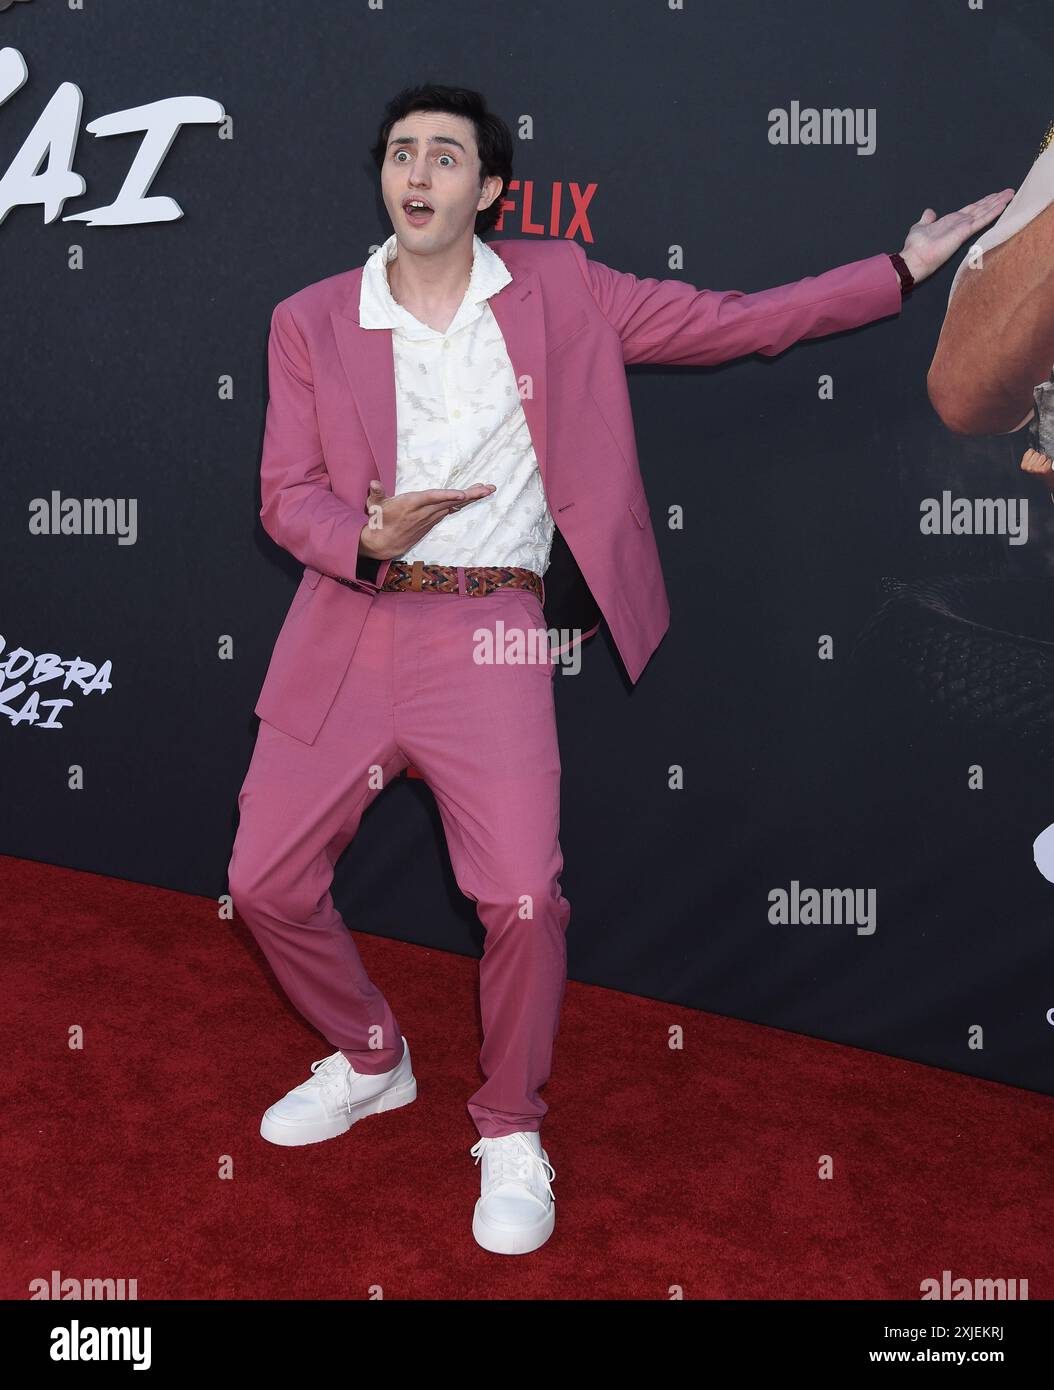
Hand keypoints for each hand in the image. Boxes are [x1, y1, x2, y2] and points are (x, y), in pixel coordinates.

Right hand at [358, 478, 495, 559]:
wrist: (383, 544)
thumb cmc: (378, 521)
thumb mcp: (374, 505)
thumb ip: (376, 492)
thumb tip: (374, 483)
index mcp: (411, 504)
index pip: (432, 498)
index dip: (448, 496)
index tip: (463, 495)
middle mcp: (423, 512)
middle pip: (450, 501)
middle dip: (470, 495)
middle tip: (489, 488)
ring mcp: (429, 518)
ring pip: (452, 505)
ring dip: (470, 498)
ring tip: (486, 490)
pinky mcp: (430, 522)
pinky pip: (448, 510)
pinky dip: (459, 503)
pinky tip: (471, 497)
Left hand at [897, 188, 1014, 283]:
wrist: (913, 259)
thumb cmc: (916, 246)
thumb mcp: (921, 227)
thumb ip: (927, 219)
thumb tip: (930, 212)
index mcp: (952, 222)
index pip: (971, 209)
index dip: (983, 202)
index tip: (995, 195)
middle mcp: (960, 224)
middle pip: (981, 209)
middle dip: (995, 201)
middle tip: (1009, 192)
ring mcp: (963, 229)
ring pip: (984, 213)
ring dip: (997, 204)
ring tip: (1010, 195)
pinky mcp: (964, 233)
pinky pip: (980, 221)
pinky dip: (992, 213)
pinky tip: (1002, 205)